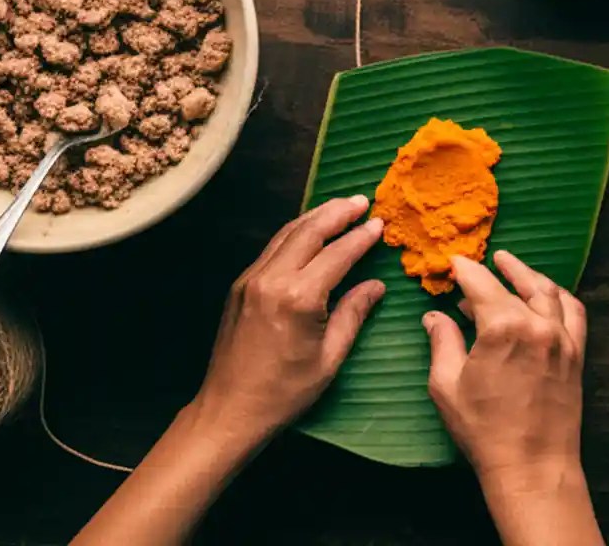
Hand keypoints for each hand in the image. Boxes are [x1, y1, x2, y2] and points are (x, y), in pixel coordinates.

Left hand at [74, 196, 383, 545]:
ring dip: (314, 217)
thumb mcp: (329, 358)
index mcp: (298, 298)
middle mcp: (271, 280)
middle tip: (360, 200)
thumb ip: (353, 315)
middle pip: (308, 231)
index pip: (337, 255)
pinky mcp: (240, 286)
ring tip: (339, 207)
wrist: (229, 409)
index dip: (360, 237)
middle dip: (337, 212)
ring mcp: (251, 279)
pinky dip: (294, 233)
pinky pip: (272, 248)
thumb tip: (376, 285)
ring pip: (286, 234)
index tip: (379, 223)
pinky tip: (308, 232)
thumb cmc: (284, 392)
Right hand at [424, 251, 600, 545]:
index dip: (464, 269)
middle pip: (514, 285)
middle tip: (479, 262)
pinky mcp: (577, 354)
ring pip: (547, 291)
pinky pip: (573, 312)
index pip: (480, 284)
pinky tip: (547, 294)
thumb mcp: (447, 386)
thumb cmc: (485, 430)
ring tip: (511, 265)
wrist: (533, 466)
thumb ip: (442, 343)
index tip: (453, 262)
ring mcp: (562, 338)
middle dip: (493, 271)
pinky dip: (559, 296)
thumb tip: (433, 317)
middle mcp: (538, 325)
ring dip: (527, 275)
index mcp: (503, 327)